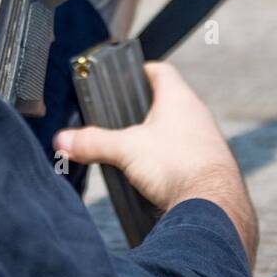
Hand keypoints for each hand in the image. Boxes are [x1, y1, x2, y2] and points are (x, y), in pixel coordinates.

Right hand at [54, 62, 257, 263]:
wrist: (213, 206)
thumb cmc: (177, 165)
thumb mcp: (125, 150)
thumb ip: (93, 142)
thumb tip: (63, 140)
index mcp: (179, 98)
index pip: (160, 71)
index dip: (141, 70)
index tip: (126, 76)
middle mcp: (197, 115)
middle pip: (167, 101)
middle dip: (143, 110)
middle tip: (120, 118)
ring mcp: (205, 141)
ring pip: (176, 130)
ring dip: (156, 138)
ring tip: (132, 150)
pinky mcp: (208, 165)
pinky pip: (184, 155)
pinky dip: (167, 161)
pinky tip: (152, 175)